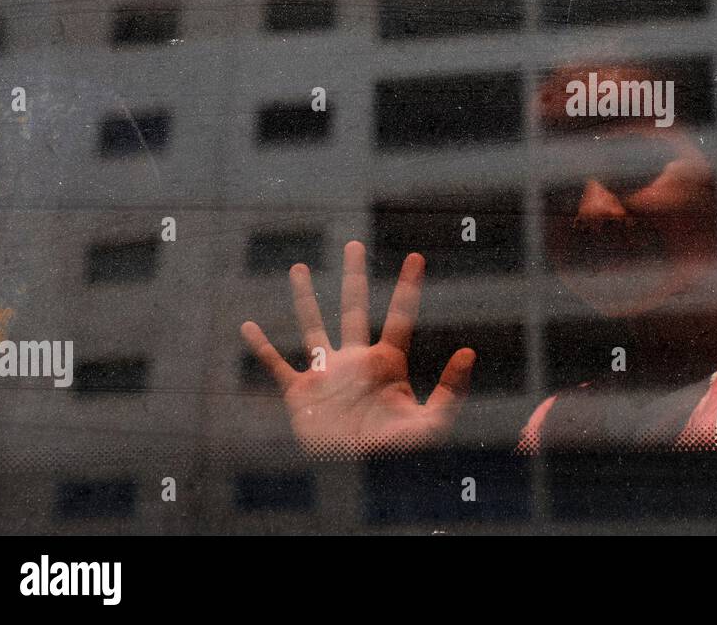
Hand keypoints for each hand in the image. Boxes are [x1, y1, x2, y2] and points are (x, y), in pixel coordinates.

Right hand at [241, 241, 475, 455]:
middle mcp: (355, 359)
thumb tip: (469, 351)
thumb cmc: (398, 450)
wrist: (359, 473)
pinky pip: (277, 365)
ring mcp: (327, 372)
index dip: (408, 286)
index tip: (417, 256)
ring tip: (299, 268)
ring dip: (305, 298)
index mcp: (386, 361)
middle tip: (355, 244)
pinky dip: (261, 348)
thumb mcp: (432, 422)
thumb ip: (452, 390)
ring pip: (313, 325)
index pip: (400, 315)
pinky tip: (247, 327)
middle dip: (355, 276)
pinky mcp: (301, 391)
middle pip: (355, 306)